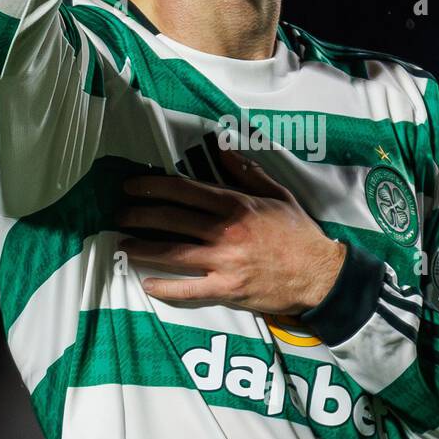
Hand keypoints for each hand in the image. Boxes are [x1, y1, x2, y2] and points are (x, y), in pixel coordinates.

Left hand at [115, 149, 345, 317]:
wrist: (320, 275)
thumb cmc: (298, 234)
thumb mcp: (278, 195)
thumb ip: (247, 172)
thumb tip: (222, 148)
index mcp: (236, 204)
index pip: (184, 190)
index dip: (152, 186)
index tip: (131, 186)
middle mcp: (225, 231)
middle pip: (171, 220)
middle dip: (138, 216)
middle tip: (118, 215)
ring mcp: (224, 262)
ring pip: (172, 253)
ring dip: (142, 248)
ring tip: (122, 245)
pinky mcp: (227, 290)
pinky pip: (188, 289)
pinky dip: (164, 288)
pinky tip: (146, 284)